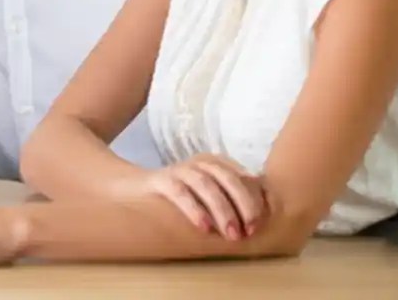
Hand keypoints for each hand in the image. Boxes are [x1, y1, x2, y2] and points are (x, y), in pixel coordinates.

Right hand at [140, 153, 268, 238]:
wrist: (137, 190)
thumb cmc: (183, 198)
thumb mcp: (210, 195)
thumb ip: (231, 199)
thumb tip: (260, 219)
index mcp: (215, 163)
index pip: (242, 176)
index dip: (254, 199)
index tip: (260, 223)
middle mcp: (199, 162)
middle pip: (227, 178)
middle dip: (243, 205)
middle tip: (250, 231)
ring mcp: (179, 169)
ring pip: (205, 185)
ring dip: (222, 210)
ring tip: (231, 234)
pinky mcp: (161, 180)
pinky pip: (180, 192)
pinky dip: (194, 209)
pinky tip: (204, 227)